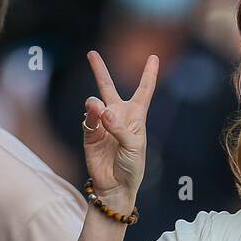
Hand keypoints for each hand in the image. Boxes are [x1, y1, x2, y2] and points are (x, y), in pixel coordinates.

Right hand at [82, 50, 158, 194]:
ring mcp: (102, 124)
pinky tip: (94, 119)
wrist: (115, 186)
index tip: (154, 57)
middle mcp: (118, 116)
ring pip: (94, 104)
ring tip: (98, 110)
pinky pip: (87, 120)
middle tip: (91, 54)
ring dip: (95, 105)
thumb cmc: (132, 167)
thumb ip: (120, 128)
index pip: (144, 91)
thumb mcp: (134, 147)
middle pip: (108, 87)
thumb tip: (103, 111)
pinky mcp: (89, 134)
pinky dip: (90, 118)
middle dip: (99, 70)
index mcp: (136, 117)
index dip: (148, 74)